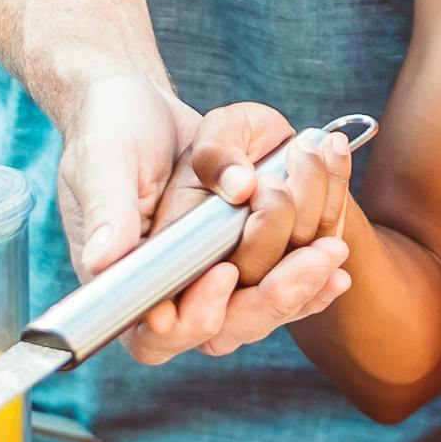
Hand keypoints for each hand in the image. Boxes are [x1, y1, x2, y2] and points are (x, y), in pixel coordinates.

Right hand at [55, 82, 351, 364]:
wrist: (142, 107)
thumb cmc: (111, 132)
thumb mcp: (104, 161)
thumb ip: (107, 211)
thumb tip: (103, 259)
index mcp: (125, 280)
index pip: (159, 334)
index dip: (195, 317)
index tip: (224, 273)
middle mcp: (170, 293)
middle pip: (224, 330)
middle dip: (270, 300)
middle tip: (311, 261)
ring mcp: (210, 282)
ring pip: (261, 312)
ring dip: (300, 286)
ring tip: (330, 251)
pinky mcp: (244, 264)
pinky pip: (282, 288)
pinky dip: (312, 278)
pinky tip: (337, 261)